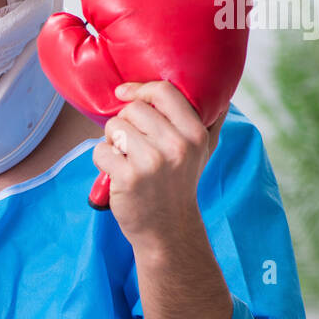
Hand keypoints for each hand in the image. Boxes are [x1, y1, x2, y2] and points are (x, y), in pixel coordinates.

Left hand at [91, 81, 225, 250]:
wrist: (168, 229)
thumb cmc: (179, 184)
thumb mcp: (203, 152)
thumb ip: (208, 121)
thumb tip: (218, 94)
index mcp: (194, 134)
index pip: (163, 92)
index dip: (139, 89)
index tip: (124, 94)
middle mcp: (176, 146)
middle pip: (133, 109)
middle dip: (124, 122)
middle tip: (130, 143)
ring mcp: (151, 162)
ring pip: (114, 127)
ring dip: (112, 141)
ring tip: (125, 157)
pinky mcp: (128, 177)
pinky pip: (100, 150)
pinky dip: (103, 160)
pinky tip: (116, 172)